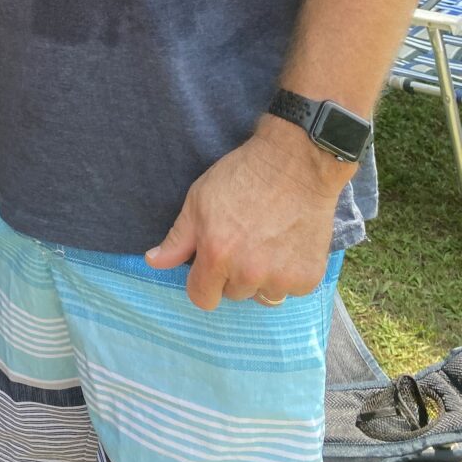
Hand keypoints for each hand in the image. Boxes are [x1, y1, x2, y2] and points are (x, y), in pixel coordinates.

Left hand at [144, 124, 349, 309]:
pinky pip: (291, 289)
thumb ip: (177, 239)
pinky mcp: (308, 278)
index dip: (203, 283)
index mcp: (216, 255)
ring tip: (267, 241)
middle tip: (243, 240)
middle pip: (233, 294)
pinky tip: (288, 243)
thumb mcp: (199, 200)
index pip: (202, 298)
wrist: (295, 163)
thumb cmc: (242, 176)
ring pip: (262, 295)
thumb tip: (153, 263)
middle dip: (233, 274)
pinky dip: (289, 273)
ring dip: (262, 277)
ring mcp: (281, 278)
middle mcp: (248, 273)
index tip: (211, 266)